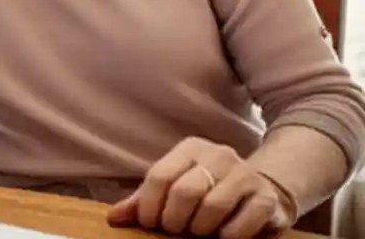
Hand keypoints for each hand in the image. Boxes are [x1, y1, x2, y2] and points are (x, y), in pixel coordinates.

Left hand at [108, 137, 296, 237]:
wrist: (261, 192)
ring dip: (200, 228)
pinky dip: (227, 235)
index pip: (159, 176)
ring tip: (198, 231)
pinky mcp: (266, 198)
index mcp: (190, 148)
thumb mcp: (173, 190)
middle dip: (174, 219)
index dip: (149, 207)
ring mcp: (245, 174)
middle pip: (185, 191)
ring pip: (213, 206)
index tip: (151, 224)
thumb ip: (144, 202)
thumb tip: (113, 218)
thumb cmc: (207, 192)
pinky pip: (241, 223)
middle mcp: (219, 155)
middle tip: (175, 230)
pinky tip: (222, 235)